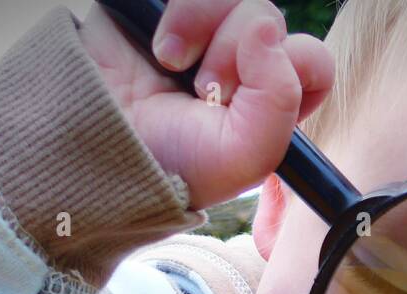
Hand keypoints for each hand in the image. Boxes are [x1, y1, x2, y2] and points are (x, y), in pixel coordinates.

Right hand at [79, 0, 333, 209]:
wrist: (94, 143)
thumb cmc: (171, 164)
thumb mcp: (244, 157)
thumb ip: (280, 102)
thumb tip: (265, 26)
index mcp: (267, 100)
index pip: (311, 62)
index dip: (284, 72)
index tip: (238, 99)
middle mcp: (241, 61)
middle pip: (270, 17)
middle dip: (233, 54)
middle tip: (201, 91)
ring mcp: (205, 29)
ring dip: (202, 24)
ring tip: (170, 63)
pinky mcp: (167, 6)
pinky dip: (180, 9)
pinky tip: (158, 46)